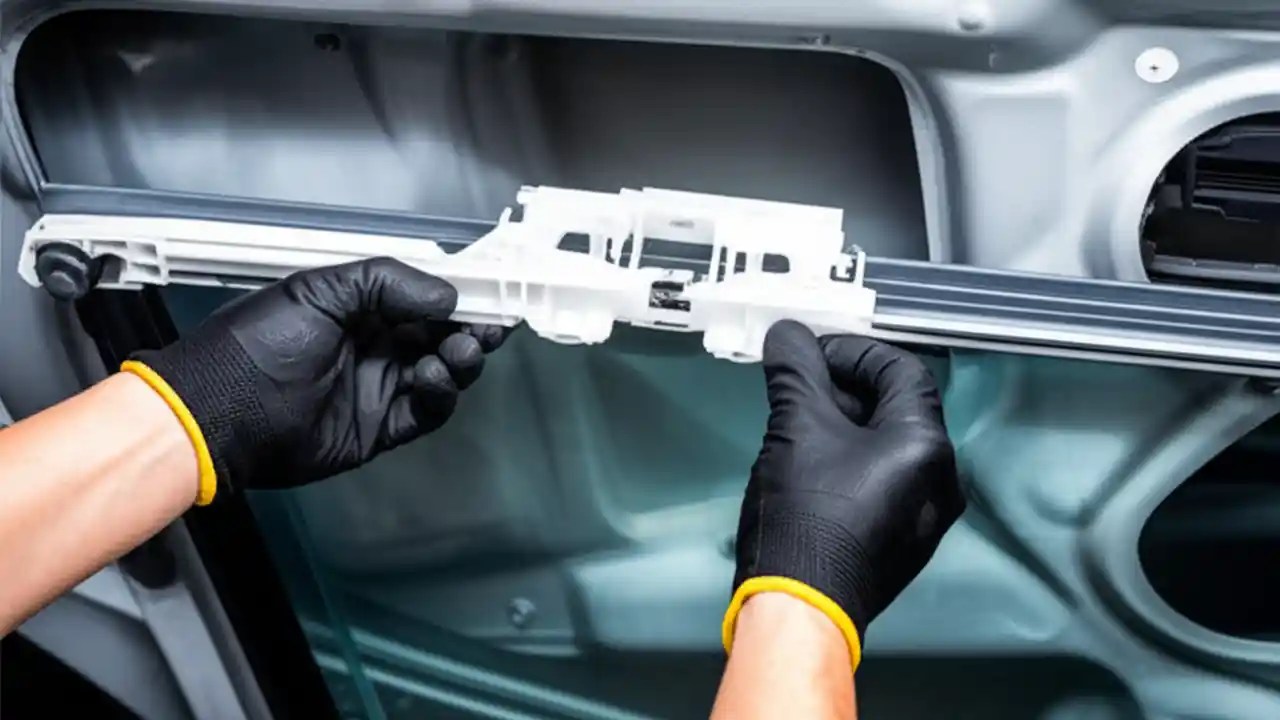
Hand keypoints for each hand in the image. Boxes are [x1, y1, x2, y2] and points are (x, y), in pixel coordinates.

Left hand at [128, 258, 507, 501]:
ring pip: (443, 373)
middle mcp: (374, 345)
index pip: (425, 297)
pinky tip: (434, 379)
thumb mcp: (320, 291)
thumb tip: (446, 294)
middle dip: (472, 328)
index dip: (461, 294)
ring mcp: (379, 388)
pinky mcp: (379, 428)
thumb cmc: (256, 345)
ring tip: (458, 352)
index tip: (492, 291)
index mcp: (360, 307)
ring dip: (461, 360)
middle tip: (488, 325)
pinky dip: (441, 396)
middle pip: (443, 335)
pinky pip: (426, 413)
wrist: (219, 413)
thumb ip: (387, 283)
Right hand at [725, 321, 962, 670]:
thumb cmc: (806, 514)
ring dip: (843, 425)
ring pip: (887, 448)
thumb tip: (788, 335)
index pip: (901, 369)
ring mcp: (922, 518)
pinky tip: (809, 468)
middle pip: (897, 408)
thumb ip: (795, 372)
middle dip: (844, 388)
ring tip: (795, 425)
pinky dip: (849, 462)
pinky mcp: (899, 545)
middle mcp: (940, 480)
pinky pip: (881, 483)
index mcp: (927, 445)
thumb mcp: (795, 428)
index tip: (809, 357)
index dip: (853, 351)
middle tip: (797, 388)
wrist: (800, 608)